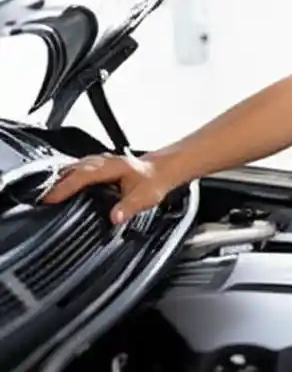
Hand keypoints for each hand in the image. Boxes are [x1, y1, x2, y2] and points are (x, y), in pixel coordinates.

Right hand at [40, 153, 175, 223]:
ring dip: (60, 179)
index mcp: (113, 166)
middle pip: (73, 169)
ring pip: (74, 167)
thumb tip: (114, 217)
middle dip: (56, 183)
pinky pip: (78, 168)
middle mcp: (104, 161)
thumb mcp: (145, 197)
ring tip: (46, 194)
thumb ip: (129, 207)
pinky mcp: (99, 165)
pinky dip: (67, 176)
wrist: (162, 170)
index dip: (65, 186)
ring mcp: (101, 161)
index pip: (82, 175)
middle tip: (41, 200)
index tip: (50, 199)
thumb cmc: (153, 181)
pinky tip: (61, 186)